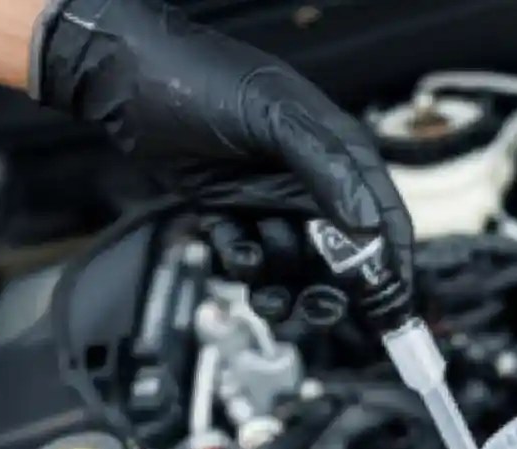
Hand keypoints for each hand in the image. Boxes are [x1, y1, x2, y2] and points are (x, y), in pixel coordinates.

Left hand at [31, 0, 412, 324]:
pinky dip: (245, 264)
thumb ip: (327, 169)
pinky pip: (250, 256)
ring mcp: (271, 198)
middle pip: (341, 253)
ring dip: (285, 285)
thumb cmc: (202, 77)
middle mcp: (312, 181)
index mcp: (339, 153)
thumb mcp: (275, 118)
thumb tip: (366, 226)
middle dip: (332, 287)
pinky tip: (236, 249)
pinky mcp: (232, 211)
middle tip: (317, 306)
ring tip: (269, 293)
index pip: (382, 216)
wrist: (125, 73)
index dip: (391, 261)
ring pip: (294, 263)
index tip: (390, 303)